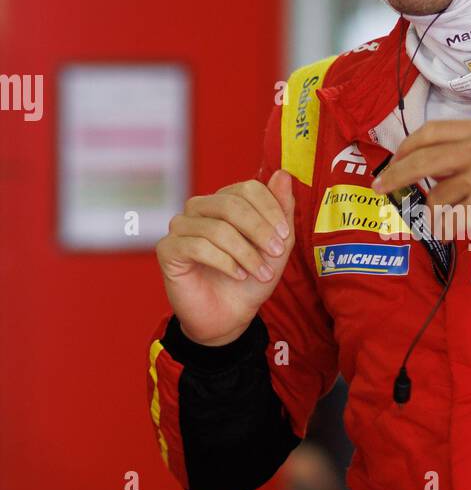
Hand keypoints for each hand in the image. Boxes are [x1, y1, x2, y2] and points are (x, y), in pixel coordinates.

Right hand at [155, 170, 294, 345]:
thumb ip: (281, 210)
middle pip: (231, 205)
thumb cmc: (251, 279)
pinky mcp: (168, 249)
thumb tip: (283, 174)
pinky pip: (197, 246)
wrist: (229, 316)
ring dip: (245, 254)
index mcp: (225, 201)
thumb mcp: (276, 246)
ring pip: (217, 228)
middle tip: (276, 254)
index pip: (248, 188)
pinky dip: (224, 262)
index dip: (269, 210)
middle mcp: (200, 208)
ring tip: (261, 273)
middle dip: (259, 231)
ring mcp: (181, 226)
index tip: (284, 236)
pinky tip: (237, 275)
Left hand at [372, 119, 470, 258]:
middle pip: (419, 160)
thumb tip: (433, 162)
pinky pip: (449, 221)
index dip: (406, 147)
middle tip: (382, 187)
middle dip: (395, 175)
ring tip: (469, 217)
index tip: (394, 160)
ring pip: (435, 197)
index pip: (430, 132)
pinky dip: (454, 228)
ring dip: (442, 213)